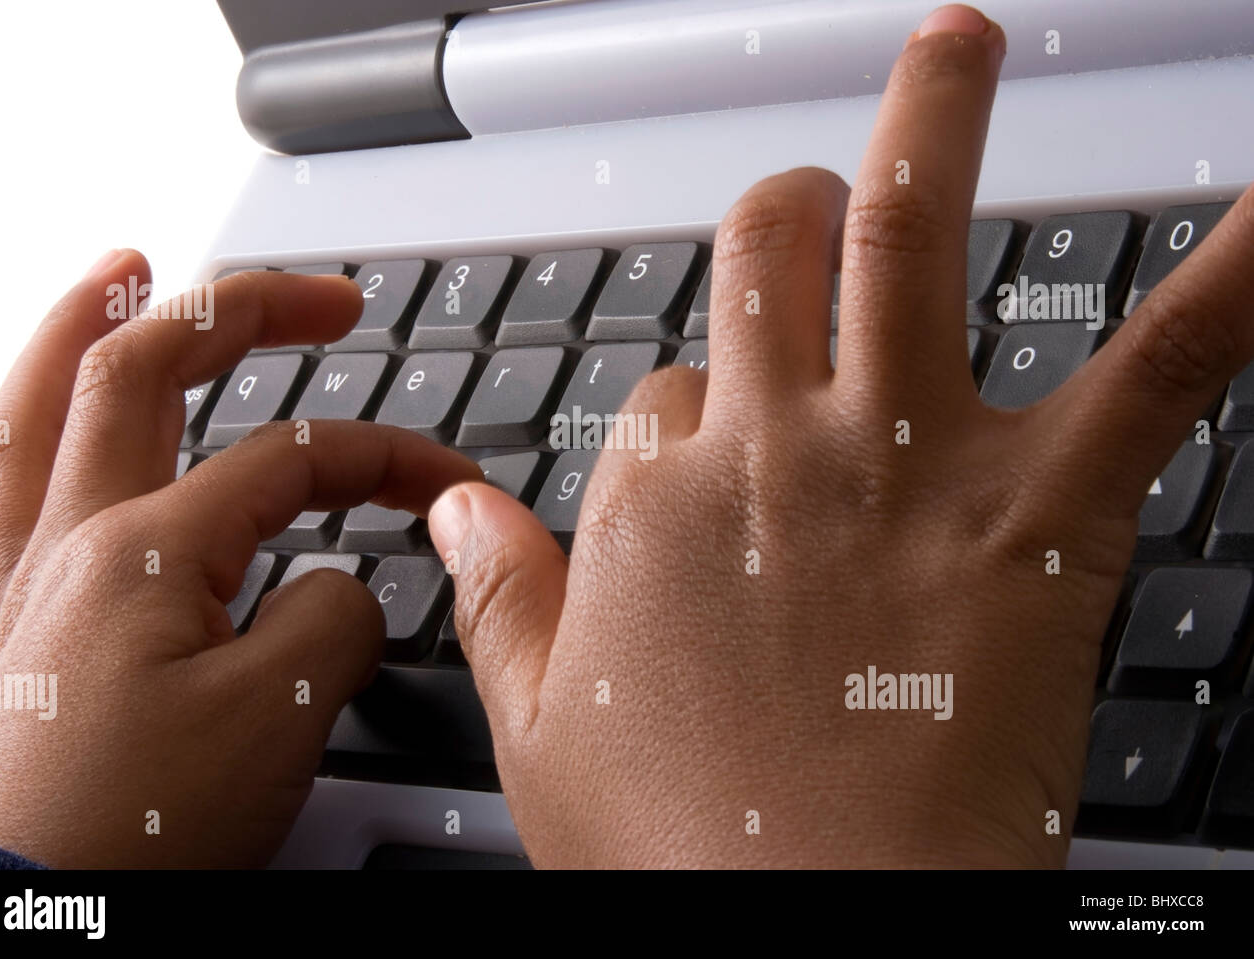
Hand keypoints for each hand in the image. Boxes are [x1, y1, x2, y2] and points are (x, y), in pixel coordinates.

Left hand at [0, 256, 479, 865]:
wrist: (29, 916)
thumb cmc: (134, 827)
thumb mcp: (281, 717)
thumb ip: (335, 617)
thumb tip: (342, 584)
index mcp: (143, 547)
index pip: (292, 460)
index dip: (386, 457)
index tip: (445, 480)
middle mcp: (70, 539)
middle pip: (142, 369)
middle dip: (243, 311)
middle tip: (321, 299)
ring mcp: (27, 577)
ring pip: (38, 407)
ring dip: (82, 321)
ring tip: (124, 270)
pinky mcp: (15, 626)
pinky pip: (6, 485)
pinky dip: (36, 422)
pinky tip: (58, 417)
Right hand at [427, 5, 1253, 866]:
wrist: (825, 932)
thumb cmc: (689, 852)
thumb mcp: (543, 732)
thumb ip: (501, 602)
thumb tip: (459, 509)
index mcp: (654, 502)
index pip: (667, 393)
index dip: (695, 420)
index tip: (717, 469)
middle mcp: (770, 449)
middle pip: (761, 255)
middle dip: (782, 212)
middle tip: (807, 201)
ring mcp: (900, 462)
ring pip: (904, 233)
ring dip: (931, 123)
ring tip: (952, 48)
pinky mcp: (1034, 513)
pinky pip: (1153, 362)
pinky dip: (1230, 277)